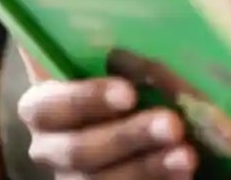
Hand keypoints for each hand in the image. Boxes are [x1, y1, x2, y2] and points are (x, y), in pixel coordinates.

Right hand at [17, 72, 198, 178]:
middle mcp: (50, 148)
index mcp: (44, 107)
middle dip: (128, 137)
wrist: (143, 126)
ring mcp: (71, 178)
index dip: (85, 99)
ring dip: (147, 167)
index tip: (129, 93)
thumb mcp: (126, 74)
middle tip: (172, 124)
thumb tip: (142, 63)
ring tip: (186, 155)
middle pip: (77, 150)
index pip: (46, 105)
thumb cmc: (130, 87)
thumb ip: (130, 70)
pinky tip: (183, 173)